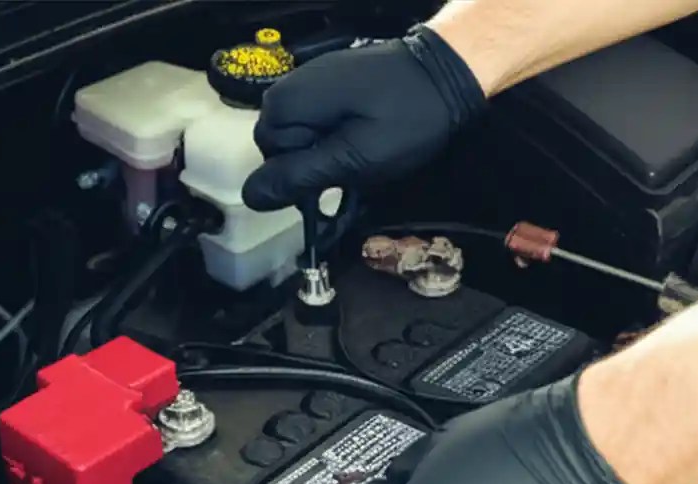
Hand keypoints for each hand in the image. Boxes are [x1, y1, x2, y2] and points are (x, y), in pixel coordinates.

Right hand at [242, 26, 485, 210]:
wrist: (447, 72)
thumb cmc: (406, 118)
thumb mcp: (354, 159)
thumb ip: (300, 176)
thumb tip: (250, 196)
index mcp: (287, 103)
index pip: (272, 160)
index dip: (303, 177)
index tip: (340, 178)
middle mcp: (290, 87)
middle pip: (285, 148)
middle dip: (318, 164)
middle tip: (359, 166)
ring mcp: (311, 81)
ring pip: (305, 138)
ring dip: (331, 153)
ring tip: (368, 151)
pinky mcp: (332, 83)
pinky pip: (321, 122)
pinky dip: (341, 137)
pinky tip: (368, 137)